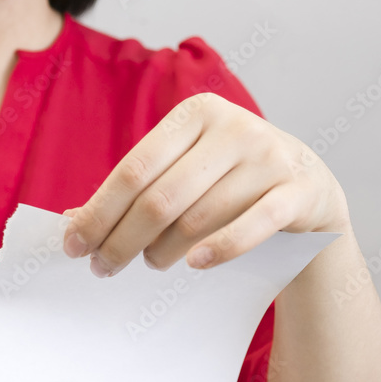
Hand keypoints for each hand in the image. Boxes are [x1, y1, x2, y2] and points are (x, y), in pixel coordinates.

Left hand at [62, 92, 350, 276]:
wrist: (309, 192)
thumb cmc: (229, 184)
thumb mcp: (184, 172)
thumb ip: (136, 189)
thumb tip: (71, 220)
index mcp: (195, 113)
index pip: (133, 170)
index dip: (98, 212)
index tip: (74, 245)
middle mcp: (233, 126)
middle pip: (159, 198)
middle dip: (122, 240)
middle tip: (104, 268)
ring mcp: (269, 157)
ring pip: (197, 218)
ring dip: (164, 251)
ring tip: (150, 263)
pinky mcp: (299, 190)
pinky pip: (251, 226)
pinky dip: (219, 249)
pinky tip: (194, 264)